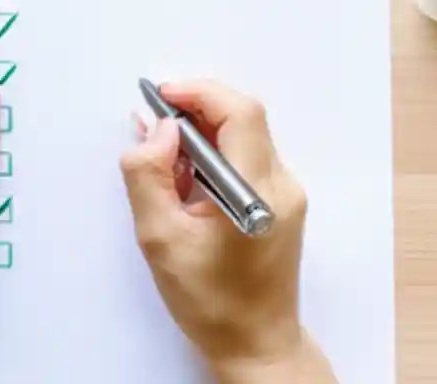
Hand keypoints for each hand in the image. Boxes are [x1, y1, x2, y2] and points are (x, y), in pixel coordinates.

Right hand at [120, 80, 336, 383]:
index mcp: (258, 193)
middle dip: (196, 110)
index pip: (239, 114)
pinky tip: (185, 178)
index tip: (160, 97)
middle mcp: (282, 186)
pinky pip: (247, 158)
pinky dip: (215, 155)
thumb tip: (155, 129)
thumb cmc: (211, 302)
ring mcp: (287, 194)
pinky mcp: (281, 202)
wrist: (255, 344)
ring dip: (203, 134)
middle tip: (153, 123)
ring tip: (163, 158)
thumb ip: (149, 176)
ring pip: (244, 137)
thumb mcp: (161, 239)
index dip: (198, 93)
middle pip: (244, 119)